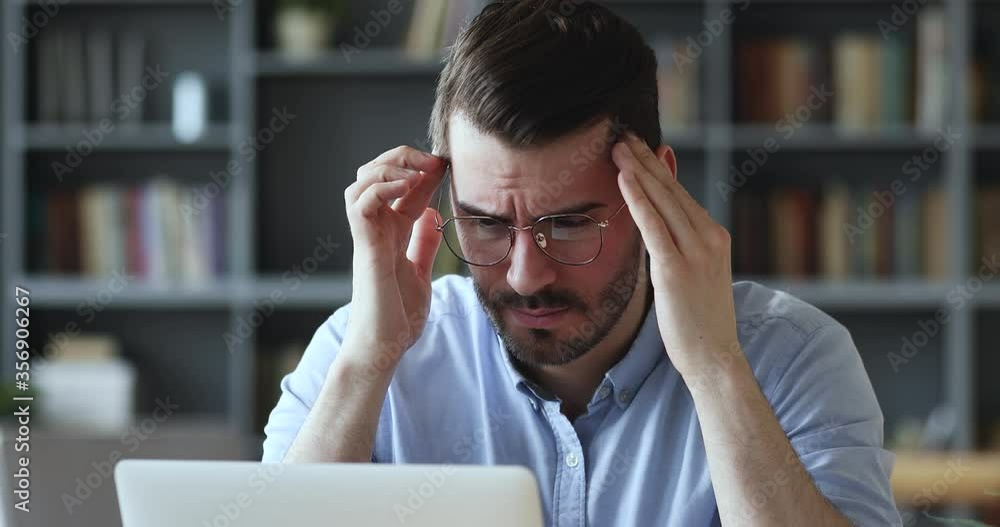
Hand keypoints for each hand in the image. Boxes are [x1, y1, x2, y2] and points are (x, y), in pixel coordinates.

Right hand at [342, 146, 446, 370]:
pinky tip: (406, 187)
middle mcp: (376, 230)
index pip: (402, 188)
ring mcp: (367, 237)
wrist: (382, 349)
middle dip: (402, 158)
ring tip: (417, 170)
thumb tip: (433, 217)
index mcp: (389, 233)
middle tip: (433, 161)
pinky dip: (382, 186)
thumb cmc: (396, 318)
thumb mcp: (419, 273)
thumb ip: (423, 245)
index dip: (422, 171)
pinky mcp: (365, 247)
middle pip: (376, 173)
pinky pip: (361, 203)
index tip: (447, 166)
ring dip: (389, 167)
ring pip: (361, 180)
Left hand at [612, 132, 741, 378]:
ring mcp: (695, 252)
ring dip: (638, 170)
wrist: (713, 357)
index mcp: (713, 236)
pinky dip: (638, 198)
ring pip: (662, 200)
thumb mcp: (692, 274)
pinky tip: (624, 178)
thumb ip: (677, 245)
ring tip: (617, 147)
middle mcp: (709, 237)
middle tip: (622, 134)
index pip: (679, 193)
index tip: (638, 145)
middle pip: (671, 189)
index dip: (657, 167)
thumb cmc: (697, 321)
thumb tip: (658, 226)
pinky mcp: (676, 269)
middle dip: (645, 159)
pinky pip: (653, 225)